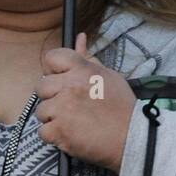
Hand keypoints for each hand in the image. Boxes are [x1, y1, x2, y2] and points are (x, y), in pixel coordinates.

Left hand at [34, 32, 136, 171]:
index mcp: (82, 70)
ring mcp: (62, 109)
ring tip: (74, 123)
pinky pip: (42, 132)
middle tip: (71, 106)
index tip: (60, 80)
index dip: (53, 70)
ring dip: (53, 118)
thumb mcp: (108, 76)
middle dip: (52, 97)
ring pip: (41, 111)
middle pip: (41, 86)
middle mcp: (69, 86)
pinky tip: (70, 135)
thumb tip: (79, 37)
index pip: (51, 58)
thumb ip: (88, 58)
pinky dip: (54, 137)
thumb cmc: (121, 107)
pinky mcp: (59, 131)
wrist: (133, 138)